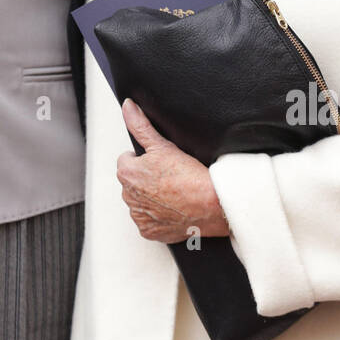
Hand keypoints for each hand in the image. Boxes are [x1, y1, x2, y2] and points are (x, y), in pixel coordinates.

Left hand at [117, 98, 229, 243]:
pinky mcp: (150, 232)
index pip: (127, 160)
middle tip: (170, 177)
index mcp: (127, 174)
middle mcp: (128, 197)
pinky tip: (174, 208)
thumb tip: (128, 107)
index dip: (146, 159)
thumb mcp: (163, 144)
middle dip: (146, 178)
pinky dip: (159, 217)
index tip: (162, 163)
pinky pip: (149, 222)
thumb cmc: (190, 177)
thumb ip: (141, 125)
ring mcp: (140, 217)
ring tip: (174, 192)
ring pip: (140, 201)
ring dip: (152, 197)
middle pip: (133, 181)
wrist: (212, 205)